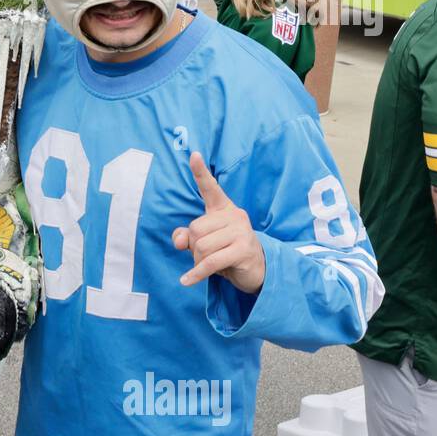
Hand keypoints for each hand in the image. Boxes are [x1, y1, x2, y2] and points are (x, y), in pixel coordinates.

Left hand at [172, 152, 265, 294]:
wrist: (257, 271)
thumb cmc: (227, 253)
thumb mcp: (204, 243)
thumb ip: (187, 237)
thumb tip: (179, 240)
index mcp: (224, 209)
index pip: (210, 188)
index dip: (200, 172)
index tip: (193, 154)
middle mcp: (234, 215)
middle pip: (195, 228)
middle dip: (193, 246)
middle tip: (206, 255)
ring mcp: (241, 231)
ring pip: (201, 246)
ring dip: (198, 261)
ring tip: (210, 264)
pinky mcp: (243, 250)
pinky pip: (210, 262)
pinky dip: (196, 274)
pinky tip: (187, 280)